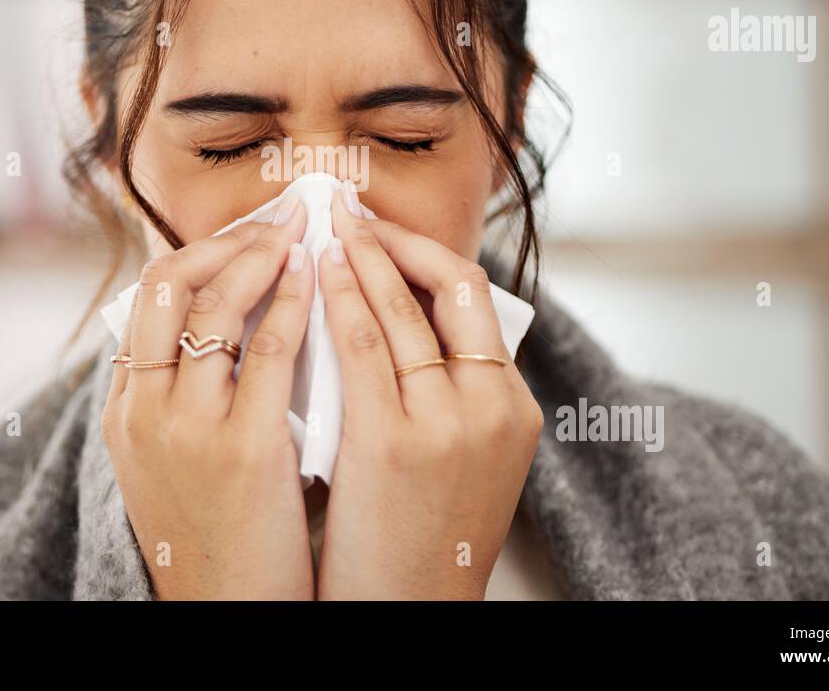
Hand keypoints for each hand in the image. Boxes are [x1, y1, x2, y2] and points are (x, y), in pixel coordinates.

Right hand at [101, 196, 315, 599]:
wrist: (225, 617)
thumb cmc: (218, 539)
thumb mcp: (177, 464)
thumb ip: (193, 398)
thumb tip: (241, 328)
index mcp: (124, 411)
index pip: (147, 302)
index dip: (197, 255)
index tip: (241, 235)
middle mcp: (142, 410)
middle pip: (167, 284)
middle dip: (224, 239)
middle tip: (273, 220)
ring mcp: (186, 427)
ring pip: (215, 304)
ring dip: (261, 255)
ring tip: (300, 234)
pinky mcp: (240, 449)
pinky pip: (269, 350)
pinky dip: (292, 302)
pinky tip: (317, 280)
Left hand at [314, 183, 543, 599]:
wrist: (409, 613)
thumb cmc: (421, 538)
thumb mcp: (460, 461)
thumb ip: (444, 393)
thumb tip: (400, 321)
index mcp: (513, 408)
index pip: (477, 299)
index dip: (426, 254)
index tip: (384, 234)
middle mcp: (492, 408)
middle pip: (451, 288)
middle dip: (394, 241)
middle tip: (350, 215)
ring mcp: (448, 425)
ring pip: (403, 310)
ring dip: (362, 258)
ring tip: (327, 231)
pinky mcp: (395, 444)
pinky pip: (362, 349)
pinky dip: (339, 301)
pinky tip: (315, 277)